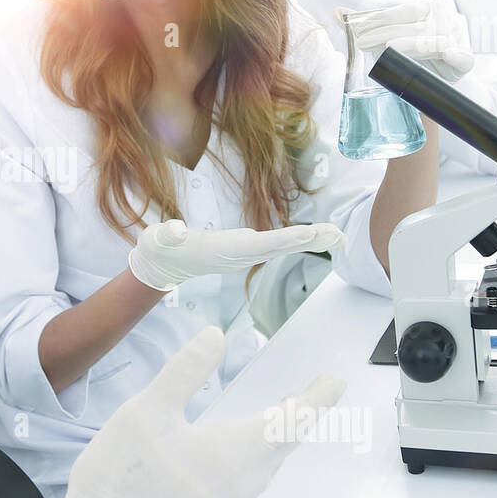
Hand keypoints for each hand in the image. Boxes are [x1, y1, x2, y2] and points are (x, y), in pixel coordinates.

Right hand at [44, 326, 346, 497]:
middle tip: (300, 399)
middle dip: (292, 418)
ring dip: (268, 444)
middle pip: (281, 445)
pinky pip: (243, 492)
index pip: (293, 418)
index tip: (333, 383)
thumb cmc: (118, 482)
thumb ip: (184, 372)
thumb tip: (213, 337)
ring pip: (262, 471)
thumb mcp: (145, 412)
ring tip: (263, 425)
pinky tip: (220, 465)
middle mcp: (243, 486)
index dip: (317, 398)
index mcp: (234, 451)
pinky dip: (245, 469)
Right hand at [127, 219, 344, 291]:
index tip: (309, 236)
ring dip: (308, 242)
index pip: (258, 245)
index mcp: (223, 251)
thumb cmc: (159, 250)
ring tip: (336, 234)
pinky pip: (275, 246)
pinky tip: (312, 236)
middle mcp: (238, 256)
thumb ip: (167, 234)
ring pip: (281, 248)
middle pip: (279, 249)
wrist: (160, 267)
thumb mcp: (158, 239)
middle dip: (308, 242)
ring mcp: (242, 255)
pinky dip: (295, 240)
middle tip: (338, 235)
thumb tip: (175, 230)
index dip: (284, 240)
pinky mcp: (242, 250)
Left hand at [336, 1, 475, 82]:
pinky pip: (464, 58)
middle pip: (414, 27)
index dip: (381, 18)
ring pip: (433, 42)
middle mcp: (442, 21)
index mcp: (427, 9)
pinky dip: (456, 56)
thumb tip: (337, 13)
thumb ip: (367, 23)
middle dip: (386, 34)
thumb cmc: (410, 53)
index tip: (359, 29)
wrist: (435, 78)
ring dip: (412, 44)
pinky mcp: (464, 62)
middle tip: (362, 42)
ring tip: (390, 48)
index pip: (404, 11)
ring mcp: (455, 41)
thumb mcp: (390, 35)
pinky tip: (448, 54)